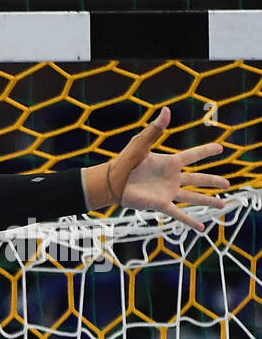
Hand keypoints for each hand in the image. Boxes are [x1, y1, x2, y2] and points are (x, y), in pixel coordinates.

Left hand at [88, 106, 230, 230]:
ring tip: (223, 205)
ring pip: (193, 197)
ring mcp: (167, 192)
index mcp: (169, 162)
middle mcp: (171, 178)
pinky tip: (201, 228)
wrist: (110, 181)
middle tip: (228, 184)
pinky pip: (178, 214)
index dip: (206, 151)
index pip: (193, 155)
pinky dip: (190, 221)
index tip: (220, 148)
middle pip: (198, 179)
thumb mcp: (141, 144)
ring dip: (208, 201)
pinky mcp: (160, 204)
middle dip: (212, 181)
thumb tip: (166, 110)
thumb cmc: (124, 161)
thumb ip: (155, 130)